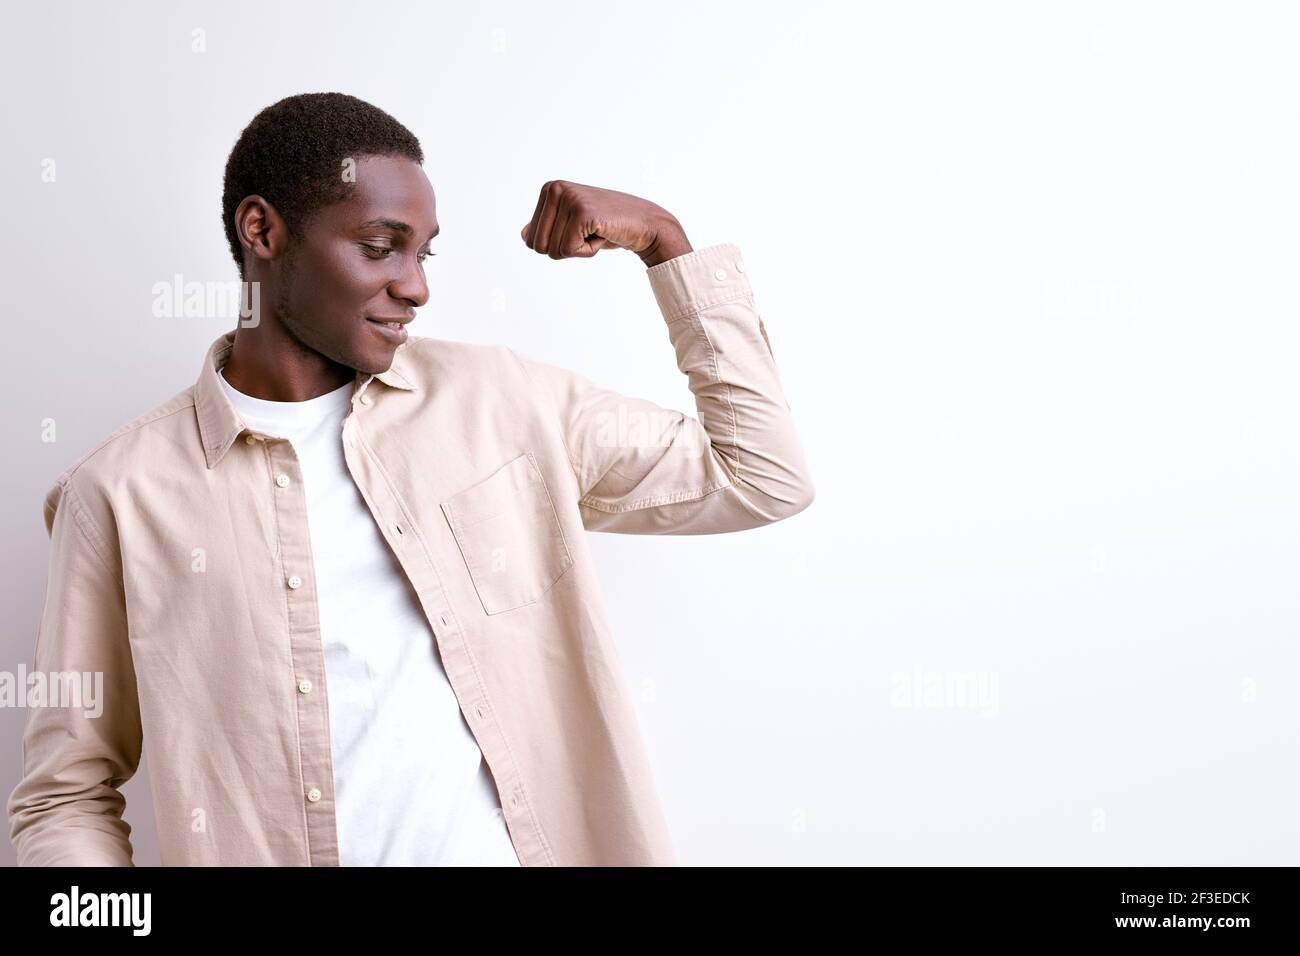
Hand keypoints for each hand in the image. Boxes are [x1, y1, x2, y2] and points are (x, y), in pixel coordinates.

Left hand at [519, 180, 691, 265]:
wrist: (644, 224)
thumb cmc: (608, 226)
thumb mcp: (573, 225)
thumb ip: (548, 227)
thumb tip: (524, 235)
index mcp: (549, 189)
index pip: (530, 240)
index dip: (558, 245)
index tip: (581, 229)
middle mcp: (555, 188)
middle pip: (538, 246)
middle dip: (566, 249)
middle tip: (589, 232)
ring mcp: (568, 198)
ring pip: (553, 250)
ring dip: (579, 250)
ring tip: (597, 231)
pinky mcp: (582, 212)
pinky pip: (569, 250)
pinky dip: (588, 252)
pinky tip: (603, 234)